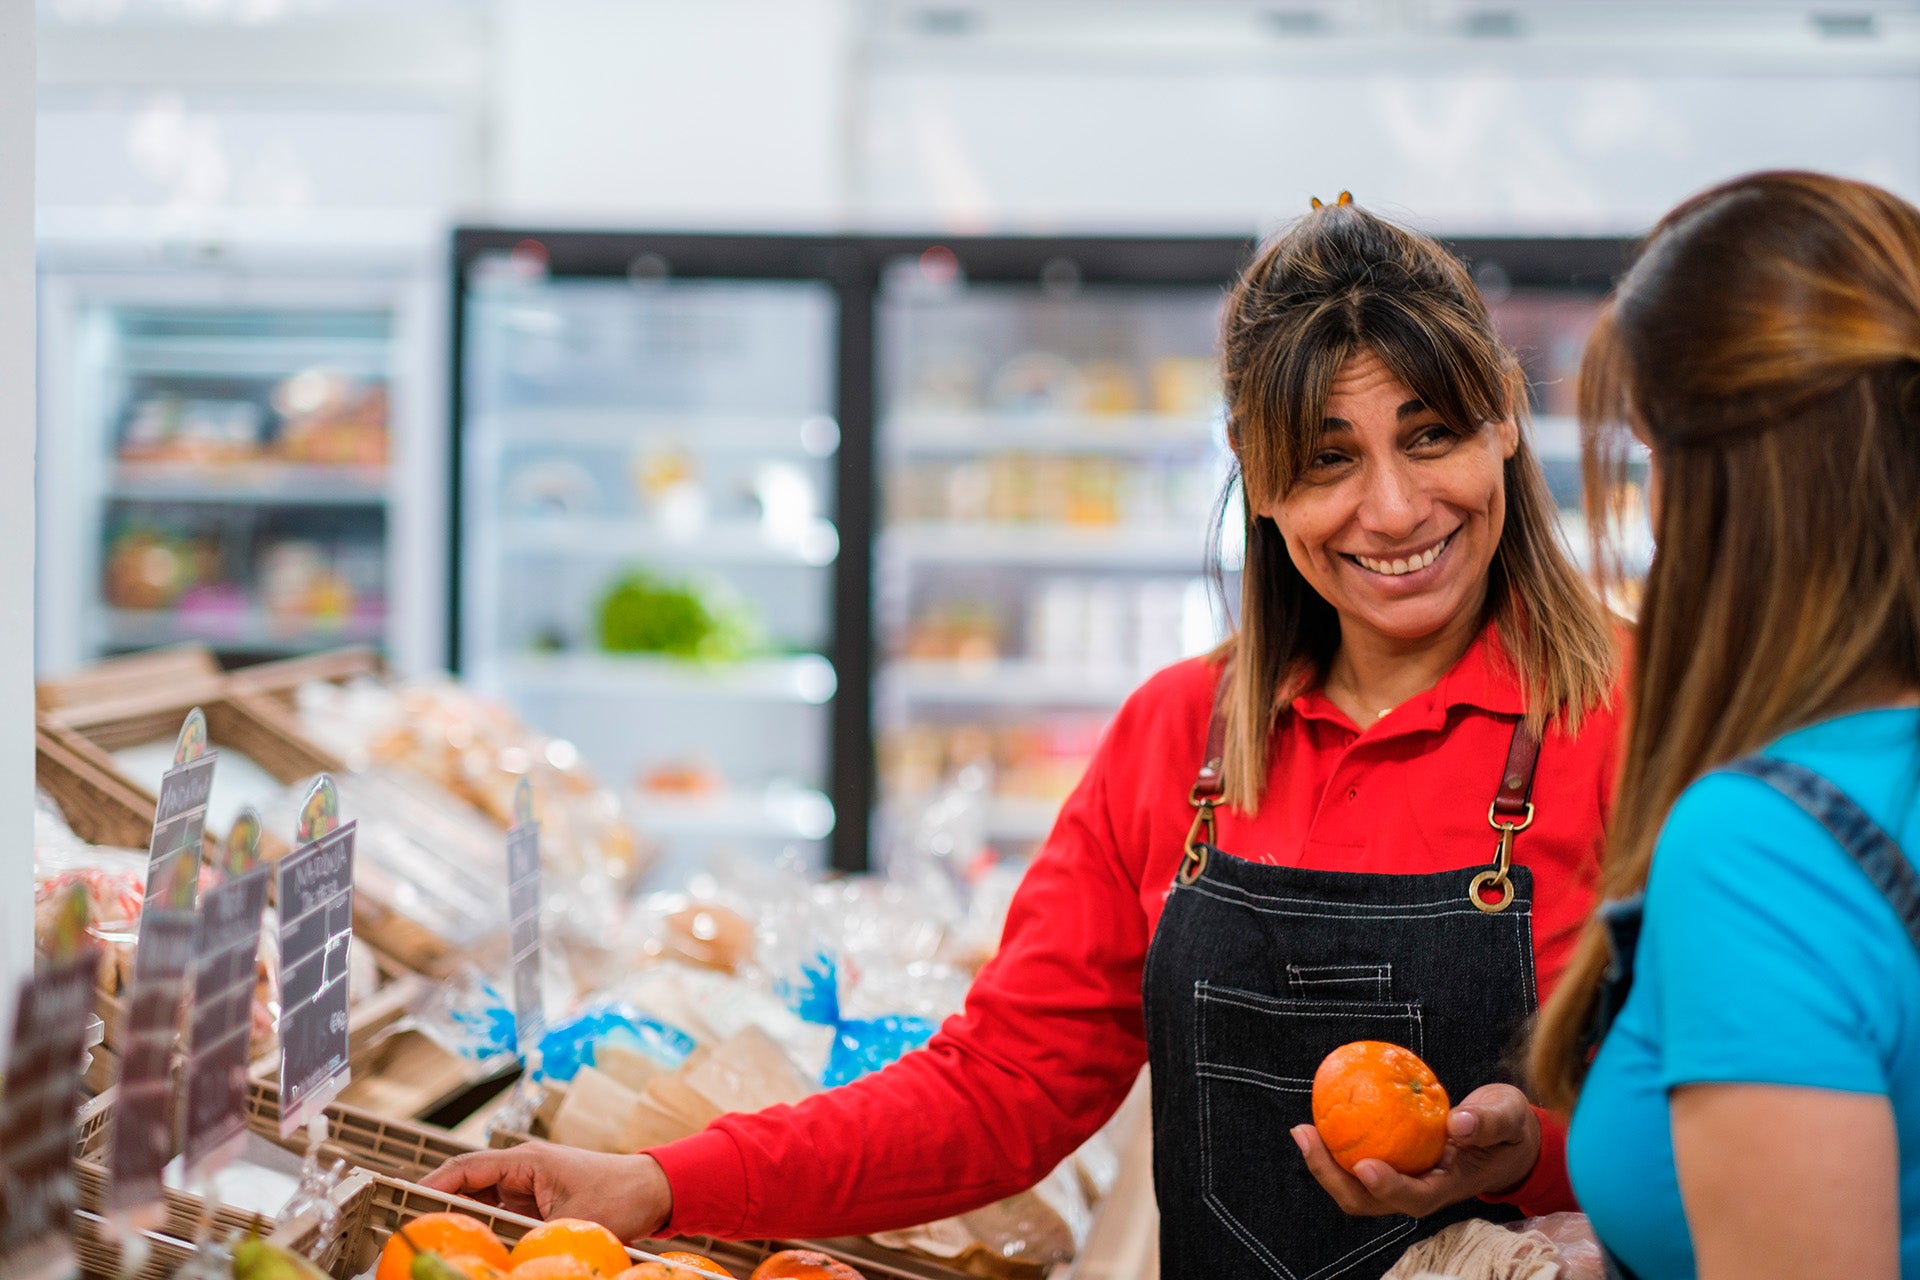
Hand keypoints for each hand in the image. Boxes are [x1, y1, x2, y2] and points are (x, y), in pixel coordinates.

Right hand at [420, 1143, 673, 1242]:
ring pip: (481, 1200)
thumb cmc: (621, 1196)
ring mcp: (528, 1184)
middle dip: (438, 1204)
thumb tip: (505, 1260)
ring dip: (461, 1218)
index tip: (406, 1202)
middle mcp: (521, 1168)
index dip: (433, 1185)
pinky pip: (499, 1212)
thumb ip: (533, 1241)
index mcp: (526, 1161)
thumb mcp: (573, 1223)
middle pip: (467, 1184)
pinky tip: (472, 1246)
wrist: (654, 1190)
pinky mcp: (536, 1200)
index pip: (467, 1168)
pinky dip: (484, 1227)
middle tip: (412, 1230)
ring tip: (434, 1240)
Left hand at [1291, 1083, 1541, 1217]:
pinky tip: (1319, 1119)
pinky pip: (1358, 1163)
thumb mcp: (1508, 1117)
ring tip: (1302, 1130)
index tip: (1365, 1165)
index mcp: (1450, 1186)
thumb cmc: (1507, 1128)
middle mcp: (1421, 1190)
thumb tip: (1459, 1123)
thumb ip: (1488, 1121)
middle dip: (1334, 1178)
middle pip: (1370, 1202)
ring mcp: (1404, 1181)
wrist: (1508, 1139)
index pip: (1414, 1197)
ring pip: (1357, 1189)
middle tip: (1307, 1135)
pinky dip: (1335, 1148)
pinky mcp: (1394, 1166)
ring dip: (1325, 1165)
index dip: (1388, 1187)